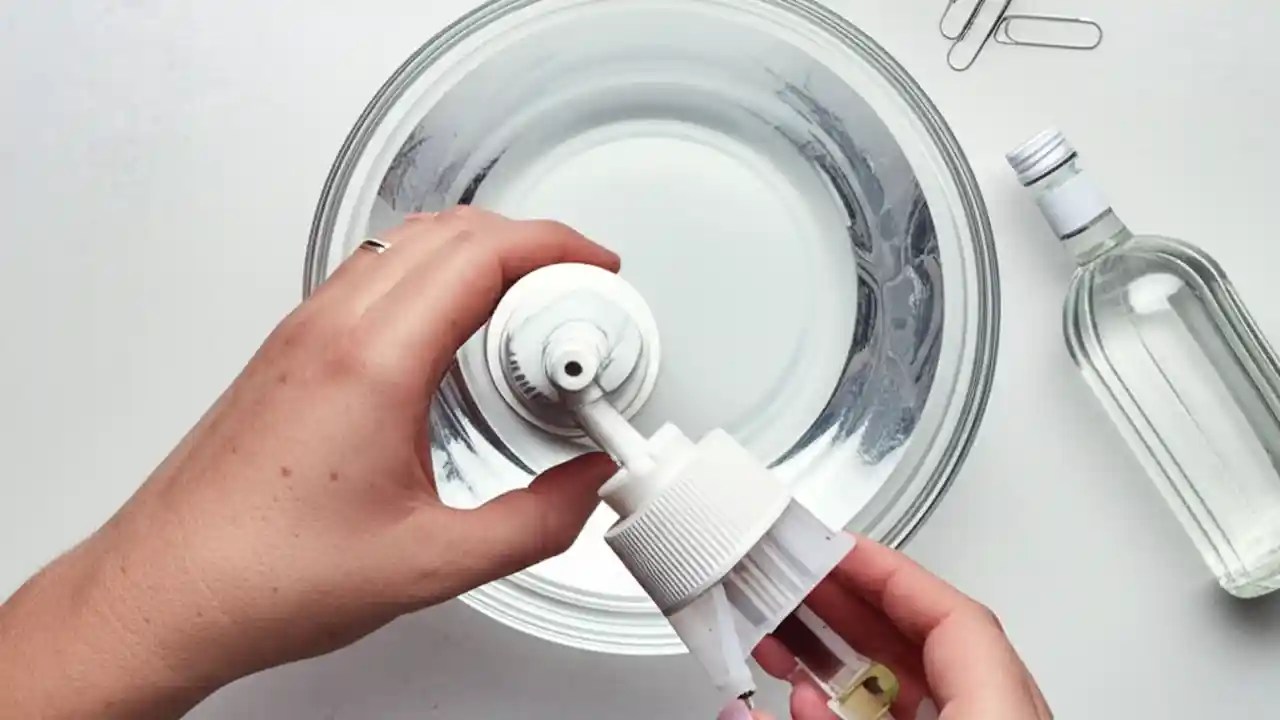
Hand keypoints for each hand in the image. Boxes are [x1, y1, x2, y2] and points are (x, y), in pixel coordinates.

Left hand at [0, 209, 619, 718]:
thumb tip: (585, 487)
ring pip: (406, 242)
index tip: (594, 265)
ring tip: (524, 309)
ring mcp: (303, 333)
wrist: (167, 591)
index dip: (554, 245)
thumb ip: (534, 524)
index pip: (480, 254)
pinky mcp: (289, 351)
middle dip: (528, 241)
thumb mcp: (430, 563)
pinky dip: (433, 277)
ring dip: (477, 253)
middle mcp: (331, 330)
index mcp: (372, 363)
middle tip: (574, 286)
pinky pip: (375, 276)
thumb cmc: (261, 573)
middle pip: (448, 230)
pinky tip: (455, 339)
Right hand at [753, 538, 1049, 719]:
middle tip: (796, 579)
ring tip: (788, 638)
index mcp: (1001, 716)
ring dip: (849, 659)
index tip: (831, 547)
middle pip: (936, 642)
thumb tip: (743, 711)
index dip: (886, 572)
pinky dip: (868, 707)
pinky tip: (812, 703)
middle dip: (855, 607)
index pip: (955, 616)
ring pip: (926, 684)